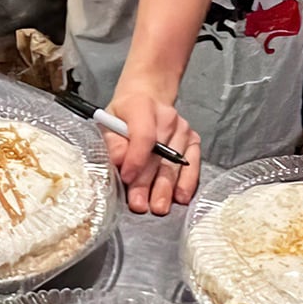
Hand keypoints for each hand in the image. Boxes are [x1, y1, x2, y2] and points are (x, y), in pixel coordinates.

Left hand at [103, 87, 200, 215]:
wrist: (147, 96)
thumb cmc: (125, 114)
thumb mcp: (109, 121)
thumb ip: (112, 141)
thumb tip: (118, 161)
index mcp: (142, 107)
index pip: (143, 135)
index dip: (135, 159)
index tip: (126, 177)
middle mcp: (166, 117)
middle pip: (158, 154)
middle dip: (147, 183)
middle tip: (139, 204)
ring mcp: (182, 128)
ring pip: (174, 162)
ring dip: (166, 187)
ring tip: (158, 207)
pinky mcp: (193, 139)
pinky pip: (193, 163)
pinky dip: (187, 181)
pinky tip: (181, 196)